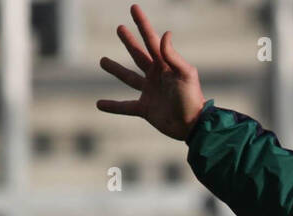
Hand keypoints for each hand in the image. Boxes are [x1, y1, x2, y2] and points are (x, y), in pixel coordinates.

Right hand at [97, 4, 205, 140]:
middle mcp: (156, 76)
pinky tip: (99, 104)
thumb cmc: (192, 99)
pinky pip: (125, 106)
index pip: (151, 40)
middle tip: (119, 28)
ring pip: (129, 78)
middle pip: (138, 54)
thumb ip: (173, 56)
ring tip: (102, 60)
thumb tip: (166, 33)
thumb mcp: (185, 74)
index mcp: (165, 65)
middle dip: (129, 41)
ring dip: (116, 69)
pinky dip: (113, 106)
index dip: (142, 24)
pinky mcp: (145, 109)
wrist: (192, 126)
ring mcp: (150, 92)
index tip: (134, 8)